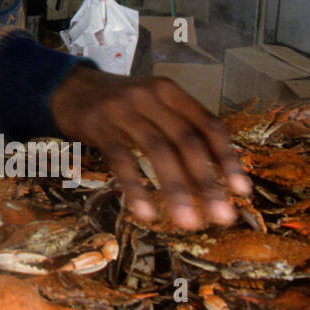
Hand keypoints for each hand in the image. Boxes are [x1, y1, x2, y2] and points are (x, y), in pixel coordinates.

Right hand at [48, 67, 251, 229]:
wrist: (68, 88)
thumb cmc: (119, 105)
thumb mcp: (153, 106)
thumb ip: (179, 128)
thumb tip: (214, 175)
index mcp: (171, 93)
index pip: (208, 125)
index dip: (227, 158)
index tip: (241, 190)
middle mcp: (151, 97)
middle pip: (187, 141)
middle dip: (207, 182)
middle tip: (221, 217)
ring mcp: (123, 110)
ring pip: (158, 151)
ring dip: (176, 190)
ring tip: (188, 222)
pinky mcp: (98, 125)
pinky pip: (122, 160)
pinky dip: (136, 187)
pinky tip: (145, 212)